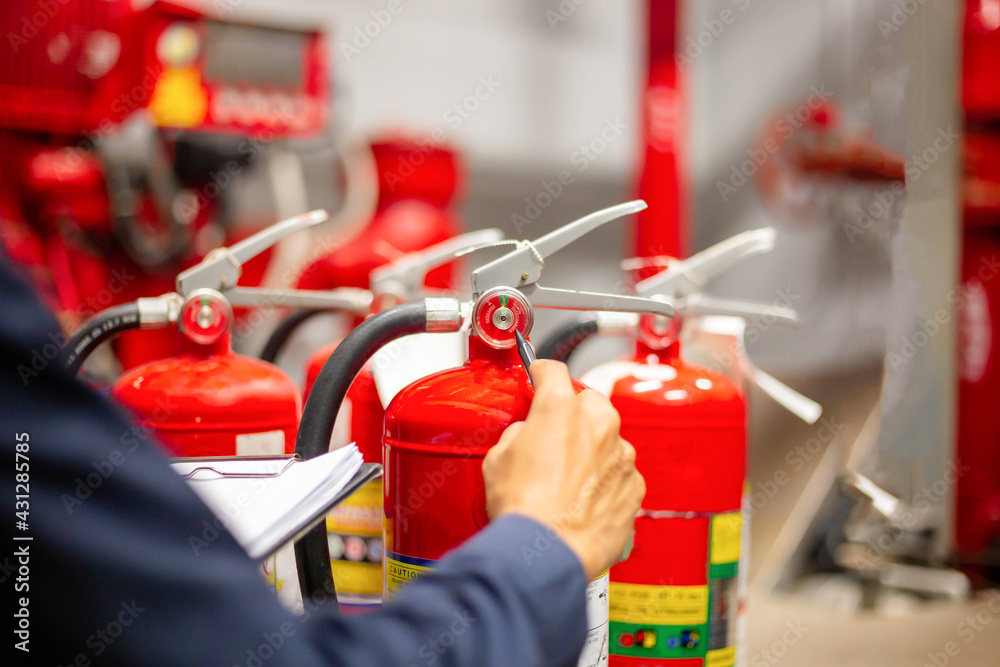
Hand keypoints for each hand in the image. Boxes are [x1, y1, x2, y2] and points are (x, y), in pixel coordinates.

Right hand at [482, 360, 644, 578]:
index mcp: (561, 408)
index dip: (541, 373)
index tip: (540, 377)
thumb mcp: (498, 458)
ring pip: (608, 439)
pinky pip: (620, 472)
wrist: (547, 554)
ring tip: (566, 481)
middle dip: (572, 415)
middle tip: (552, 438)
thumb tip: (529, 434)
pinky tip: (583, 500)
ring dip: (592, 450)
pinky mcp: (634, 485)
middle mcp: (598, 424)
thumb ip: (520, 433)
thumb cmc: (523, 509)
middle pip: (589, 403)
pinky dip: (606, 481)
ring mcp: (621, 455)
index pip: (553, 371)